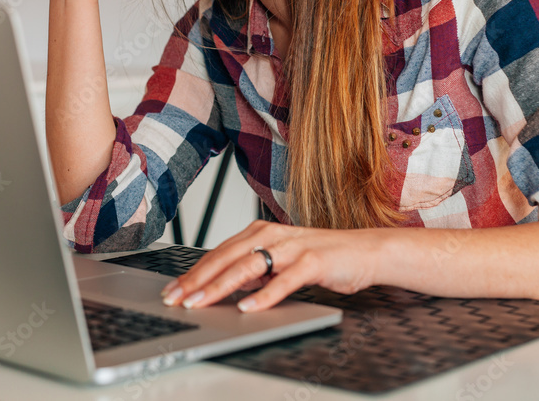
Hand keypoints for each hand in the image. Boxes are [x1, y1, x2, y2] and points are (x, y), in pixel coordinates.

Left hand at [161, 220, 383, 311]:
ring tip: (202, 302)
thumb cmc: (322, 257)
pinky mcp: (313, 262)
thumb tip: (226, 284)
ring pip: (249, 266)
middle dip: (198, 280)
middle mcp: (273, 235)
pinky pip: (284, 280)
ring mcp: (293, 247)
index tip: (174, 290)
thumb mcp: (281, 261)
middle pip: (227, 257)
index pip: (219, 253)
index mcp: (261, 232)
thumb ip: (255, 269)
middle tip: (177, 298)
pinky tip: (248, 308)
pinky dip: (264, 294)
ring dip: (222, 286)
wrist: (365, 252)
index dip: (194, 272)